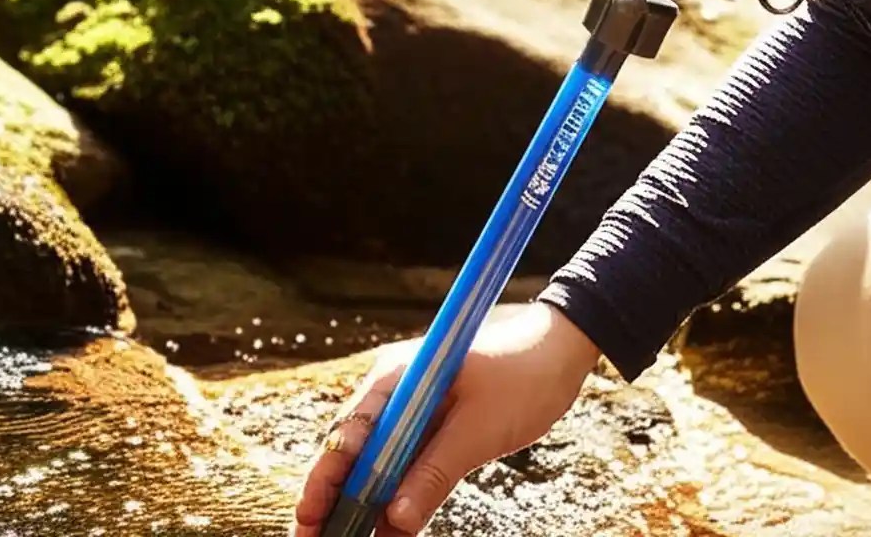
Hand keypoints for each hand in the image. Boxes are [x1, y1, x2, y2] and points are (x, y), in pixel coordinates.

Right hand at [292, 301, 601, 535]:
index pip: (348, 432)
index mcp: (396, 378)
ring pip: (375, 464)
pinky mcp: (431, 429)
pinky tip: (384, 533)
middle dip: (332, 497)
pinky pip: (404, 467)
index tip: (309, 514)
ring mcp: (411, 412)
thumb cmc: (523, 375)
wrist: (562, 351)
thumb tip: (395, 519)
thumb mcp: (480, 428)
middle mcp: (394, 393)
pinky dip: (394, 499)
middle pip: (352, 451)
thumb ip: (435, 472)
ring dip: (360, 504)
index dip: (326, 477)